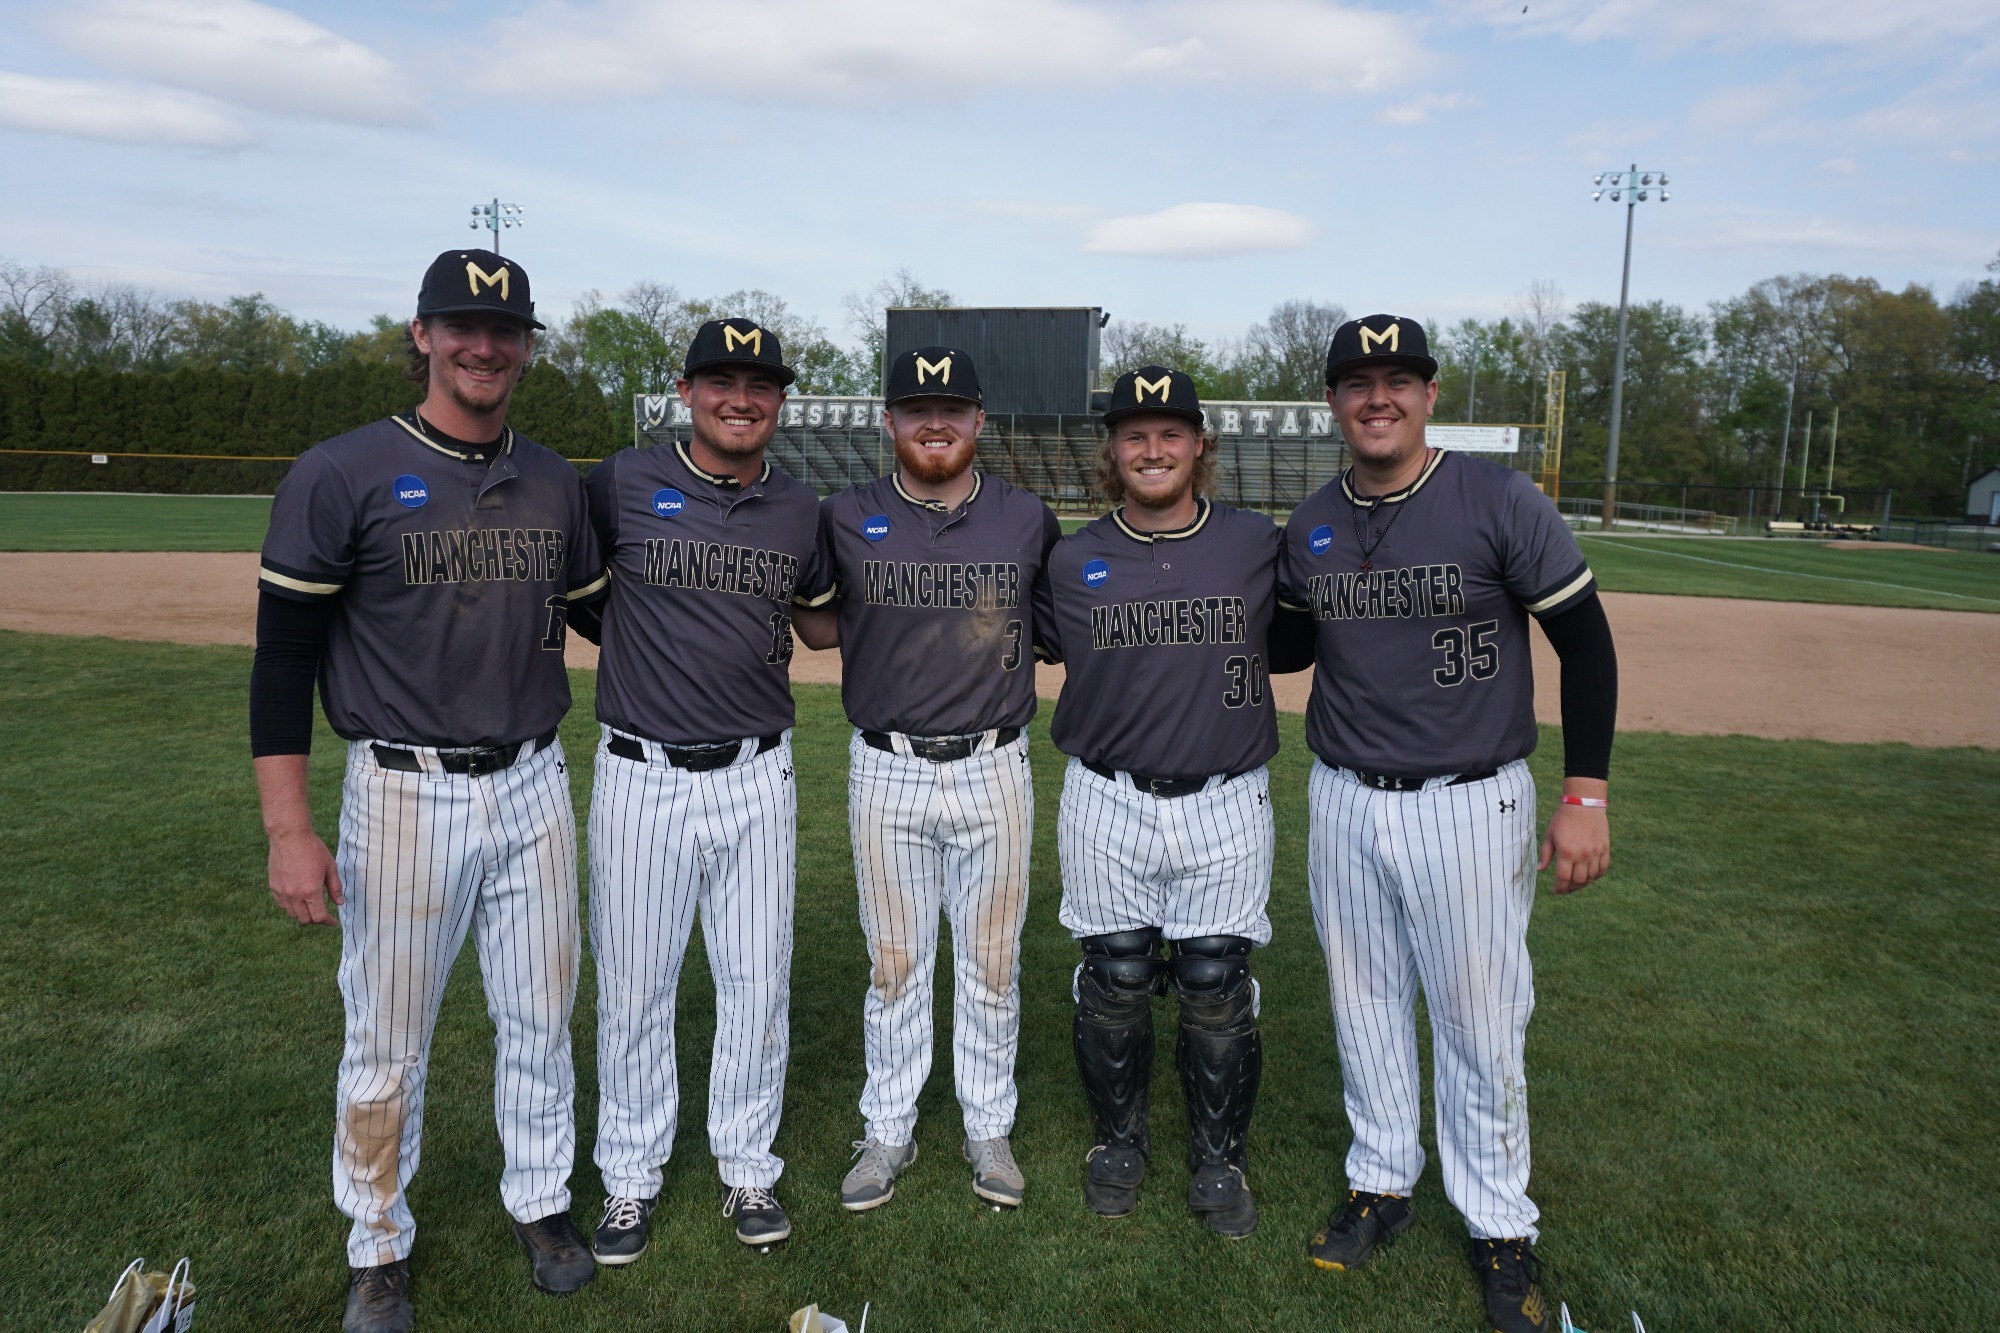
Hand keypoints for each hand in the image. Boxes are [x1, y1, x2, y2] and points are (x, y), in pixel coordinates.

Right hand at [268, 826, 343, 924]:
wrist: (289, 836)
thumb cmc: (312, 849)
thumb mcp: (330, 866)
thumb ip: (335, 887)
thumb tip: (339, 903)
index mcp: (311, 891)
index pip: (319, 917)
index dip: (328, 922)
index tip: (333, 921)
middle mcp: (294, 895)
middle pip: (305, 919)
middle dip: (316, 920)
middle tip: (323, 914)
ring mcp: (282, 892)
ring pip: (292, 914)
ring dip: (303, 914)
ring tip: (311, 906)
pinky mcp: (273, 887)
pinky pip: (282, 905)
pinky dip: (291, 906)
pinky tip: (298, 899)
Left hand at [1538, 779, 1608, 894]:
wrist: (1584, 803)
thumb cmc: (1563, 818)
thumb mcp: (1549, 835)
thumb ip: (1546, 854)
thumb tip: (1540, 869)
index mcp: (1566, 852)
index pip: (1563, 878)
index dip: (1559, 888)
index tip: (1556, 891)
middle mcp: (1582, 855)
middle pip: (1578, 881)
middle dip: (1570, 888)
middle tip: (1565, 889)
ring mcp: (1595, 852)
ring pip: (1591, 877)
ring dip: (1583, 883)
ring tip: (1576, 883)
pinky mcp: (1605, 848)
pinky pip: (1603, 869)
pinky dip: (1596, 875)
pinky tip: (1589, 875)